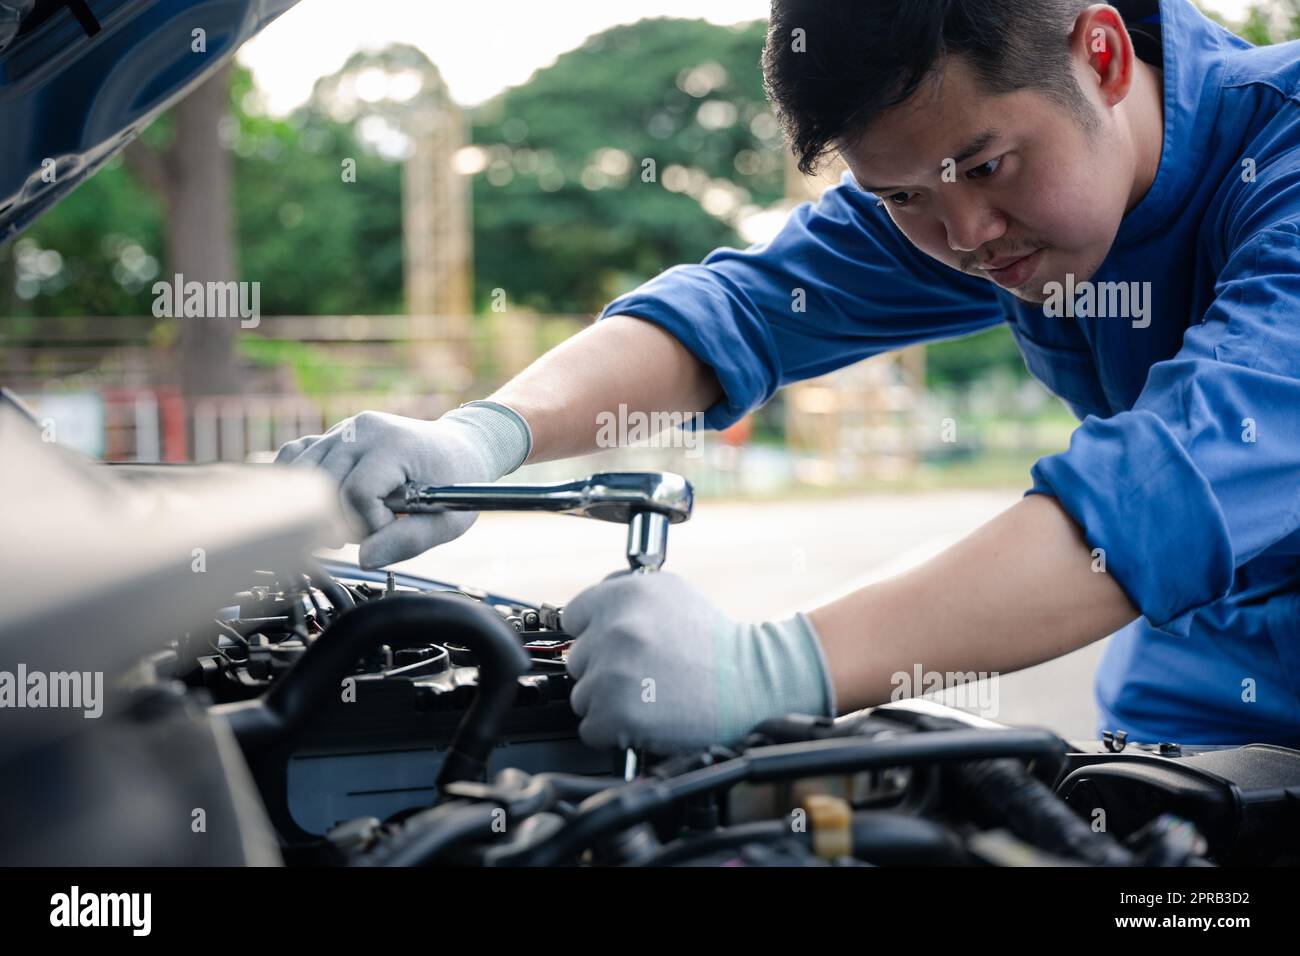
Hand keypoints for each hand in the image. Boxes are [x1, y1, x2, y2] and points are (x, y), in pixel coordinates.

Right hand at [274, 404, 529, 568]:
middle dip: (345, 520)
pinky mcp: (333, 434)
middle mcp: (364, 430)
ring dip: (321, 507)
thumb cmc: (457, 483)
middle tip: (374, 526)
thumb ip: (408, 541)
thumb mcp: (447, 521)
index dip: (370, 523)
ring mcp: (345, 429)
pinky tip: (318, 501)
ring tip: (354, 515)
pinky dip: (299, 483)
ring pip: (304, 476)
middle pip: (325, 487)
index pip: (357, 493)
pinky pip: (296, 456)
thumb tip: (365, 559)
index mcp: (395, 445)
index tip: (392, 526)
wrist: (461, 448)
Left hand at [562, 571, 836, 753]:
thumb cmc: (712, 639)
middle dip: (602, 667)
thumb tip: (584, 608)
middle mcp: (615, 630)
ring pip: (581, 695)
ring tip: (646, 695)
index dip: (593, 633)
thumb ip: (622, 590)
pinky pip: (590, 728)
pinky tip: (643, 717)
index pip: (572, 616)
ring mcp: (613, 674)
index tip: (611, 645)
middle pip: (576, 658)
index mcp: (624, 595)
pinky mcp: (618, 715)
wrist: (750, 682)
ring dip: (607, 701)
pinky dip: (612, 730)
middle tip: (641, 671)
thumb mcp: (670, 590)